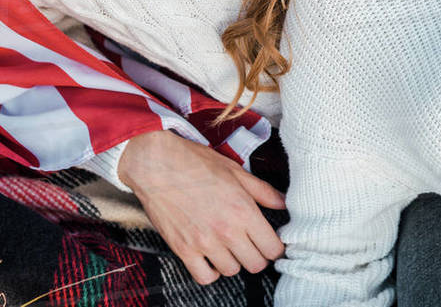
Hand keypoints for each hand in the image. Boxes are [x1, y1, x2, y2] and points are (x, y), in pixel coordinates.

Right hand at [119, 130, 285, 284]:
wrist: (157, 165)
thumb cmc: (195, 163)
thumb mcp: (236, 171)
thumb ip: (263, 191)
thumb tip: (283, 203)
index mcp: (243, 211)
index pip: (273, 248)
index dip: (275, 246)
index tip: (271, 241)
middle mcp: (226, 231)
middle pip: (256, 264)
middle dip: (258, 255)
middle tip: (252, 244)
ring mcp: (204, 243)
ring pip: (232, 271)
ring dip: (234, 261)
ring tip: (230, 246)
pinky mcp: (184, 250)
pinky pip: (204, 277)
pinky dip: (210, 271)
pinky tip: (211, 256)